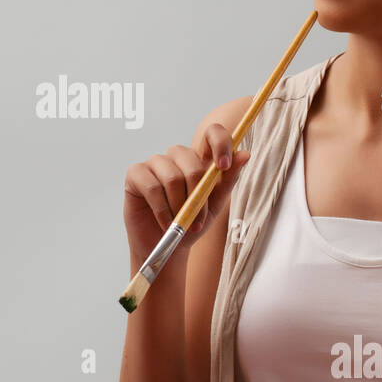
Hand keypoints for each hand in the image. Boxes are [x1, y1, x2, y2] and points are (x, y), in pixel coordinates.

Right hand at [123, 122, 250, 258]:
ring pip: (172, 177)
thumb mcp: (215, 205)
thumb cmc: (192, 224)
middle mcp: (177, 157)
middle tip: (198, 221)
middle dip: (197, 195)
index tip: (224, 166)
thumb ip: (229, 180)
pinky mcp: (135, 174)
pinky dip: (162, 210)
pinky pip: (152, 187)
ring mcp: (155, 163)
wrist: (168, 248)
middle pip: (191, 162)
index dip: (220, 142)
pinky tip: (166, 223)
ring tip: (180, 224)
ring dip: (179, 207)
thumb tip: (245, 154)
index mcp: (200, 159)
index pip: (212, 133)